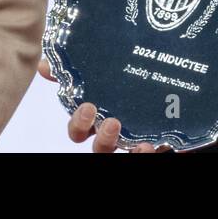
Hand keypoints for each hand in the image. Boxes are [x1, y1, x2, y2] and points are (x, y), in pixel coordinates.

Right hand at [37, 57, 171, 152]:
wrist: (174, 87)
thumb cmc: (134, 74)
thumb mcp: (110, 64)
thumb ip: (78, 64)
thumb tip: (43, 65)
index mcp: (101, 114)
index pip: (80, 129)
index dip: (79, 123)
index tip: (87, 107)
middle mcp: (117, 130)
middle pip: (100, 147)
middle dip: (103, 139)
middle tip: (112, 122)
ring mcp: (137, 138)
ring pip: (125, 152)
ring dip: (132, 150)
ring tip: (140, 143)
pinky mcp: (160, 142)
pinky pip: (157, 154)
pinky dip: (155, 152)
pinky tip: (162, 144)